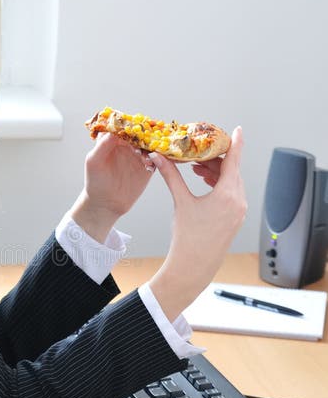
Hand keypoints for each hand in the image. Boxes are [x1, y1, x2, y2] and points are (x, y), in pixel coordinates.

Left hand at [69, 133, 156, 241]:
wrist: (105, 203)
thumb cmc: (95, 181)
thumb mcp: (93, 162)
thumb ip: (102, 145)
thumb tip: (113, 131)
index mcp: (113, 139)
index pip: (124, 126)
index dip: (131, 125)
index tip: (136, 126)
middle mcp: (127, 144)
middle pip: (141, 133)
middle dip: (146, 134)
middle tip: (148, 138)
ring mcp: (138, 155)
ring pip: (150, 144)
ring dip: (152, 146)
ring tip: (148, 153)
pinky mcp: (147, 167)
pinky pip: (157, 159)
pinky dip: (158, 158)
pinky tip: (153, 162)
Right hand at [148, 127, 246, 320]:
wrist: (193, 266)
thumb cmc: (187, 238)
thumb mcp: (181, 202)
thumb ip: (171, 176)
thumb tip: (159, 157)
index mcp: (227, 195)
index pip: (234, 160)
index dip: (235, 142)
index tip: (237, 130)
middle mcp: (238, 201)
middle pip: (231, 170)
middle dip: (215, 159)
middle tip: (198, 154)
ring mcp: (239, 211)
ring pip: (231, 182)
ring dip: (216, 173)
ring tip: (196, 169)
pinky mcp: (235, 218)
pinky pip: (231, 194)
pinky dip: (219, 185)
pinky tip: (205, 184)